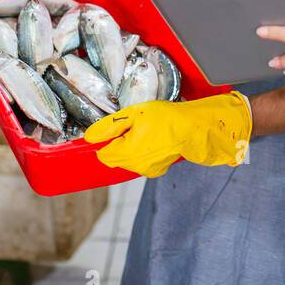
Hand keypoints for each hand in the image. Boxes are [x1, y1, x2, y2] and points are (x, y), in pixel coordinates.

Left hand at [83, 91, 251, 177]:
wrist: (195, 129)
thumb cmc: (167, 118)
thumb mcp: (135, 113)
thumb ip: (110, 126)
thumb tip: (89, 137)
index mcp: (127, 152)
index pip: (103, 154)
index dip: (106, 140)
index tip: (117, 128)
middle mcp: (135, 166)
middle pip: (114, 158)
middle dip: (118, 143)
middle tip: (133, 126)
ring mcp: (147, 170)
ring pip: (127, 160)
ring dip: (130, 147)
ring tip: (145, 131)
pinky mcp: (157, 169)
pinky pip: (141, 162)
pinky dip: (142, 152)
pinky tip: (153, 139)